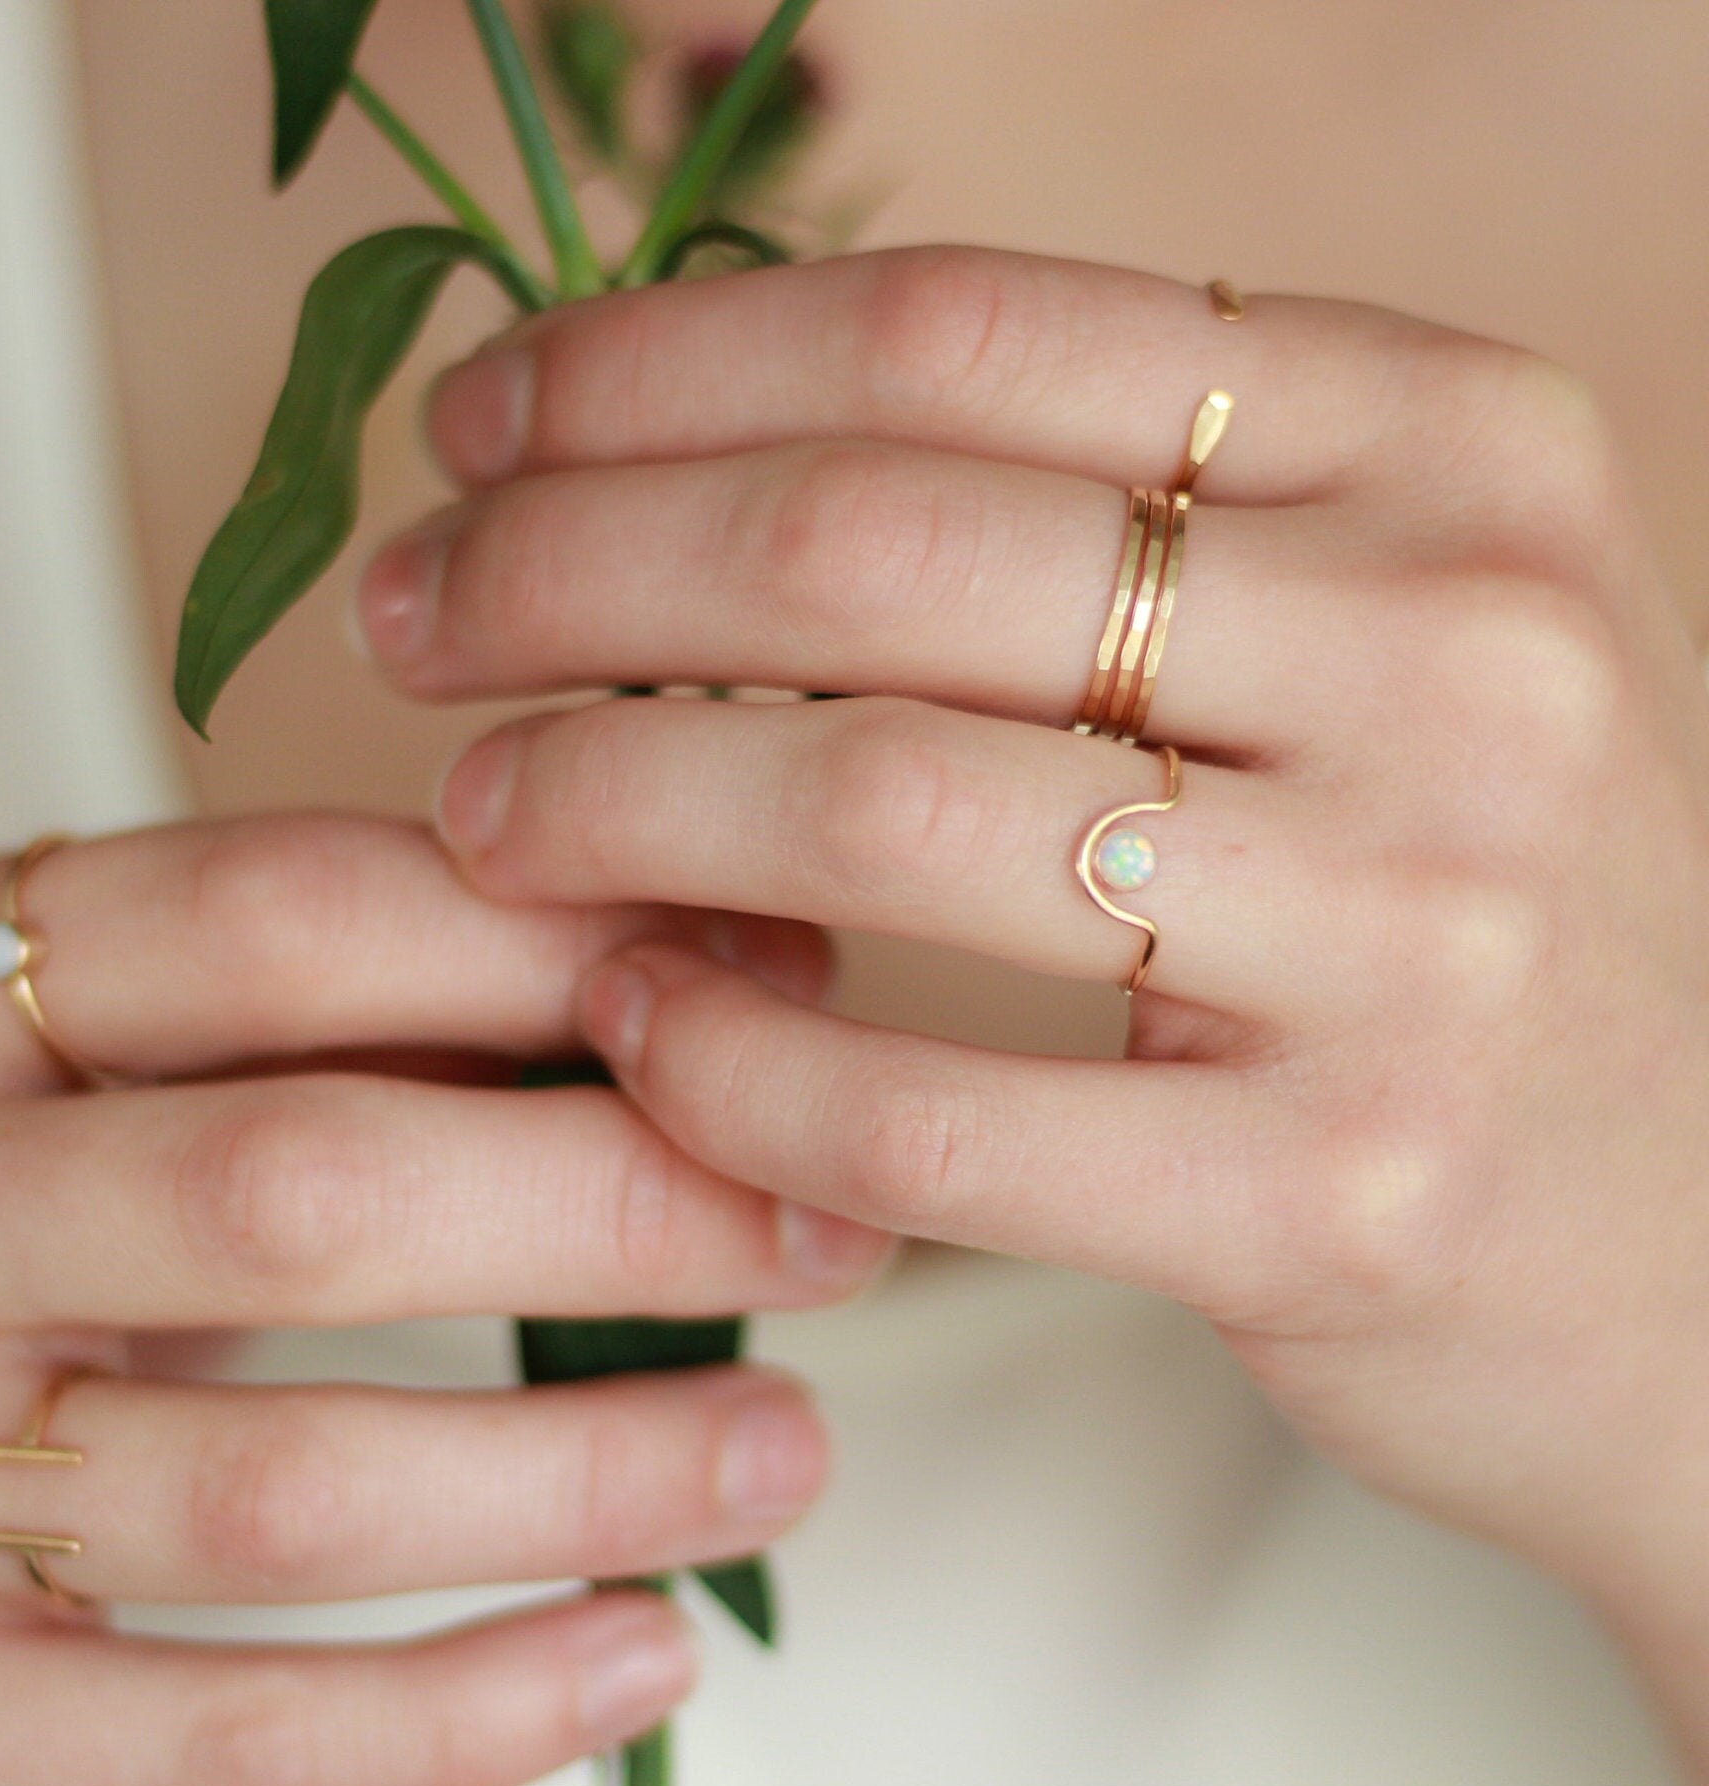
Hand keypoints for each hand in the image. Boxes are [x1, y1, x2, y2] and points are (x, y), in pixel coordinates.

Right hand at [0, 814, 885, 1785]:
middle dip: (626, 1207)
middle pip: (305, 1192)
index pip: (266, 917)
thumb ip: (306, 1013)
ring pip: (294, 1486)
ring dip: (598, 1470)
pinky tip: (639, 1653)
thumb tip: (681, 977)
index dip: (556, 946)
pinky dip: (473, 1708)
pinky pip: (227, 1738)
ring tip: (784, 1446)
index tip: (763, 993)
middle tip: (830, 1228)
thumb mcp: (48, 1069)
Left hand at [368, 247, 1708, 1761]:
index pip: (951, 333)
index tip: (478, 423)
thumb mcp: (1356, 638)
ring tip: (482, 816)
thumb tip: (687, 454)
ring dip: (607, 805)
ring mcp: (1422, 933)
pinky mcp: (1340, 1197)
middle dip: (565, 569)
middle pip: (871, 546)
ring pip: (876, 811)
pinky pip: (924, 1116)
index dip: (654, 364)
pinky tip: (628, 1024)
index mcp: (1450, 446)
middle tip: (412, 620)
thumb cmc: (1454, 911)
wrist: (1701, 1244)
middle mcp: (1462, 651)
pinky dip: (723, 1064)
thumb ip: (1095, 525)